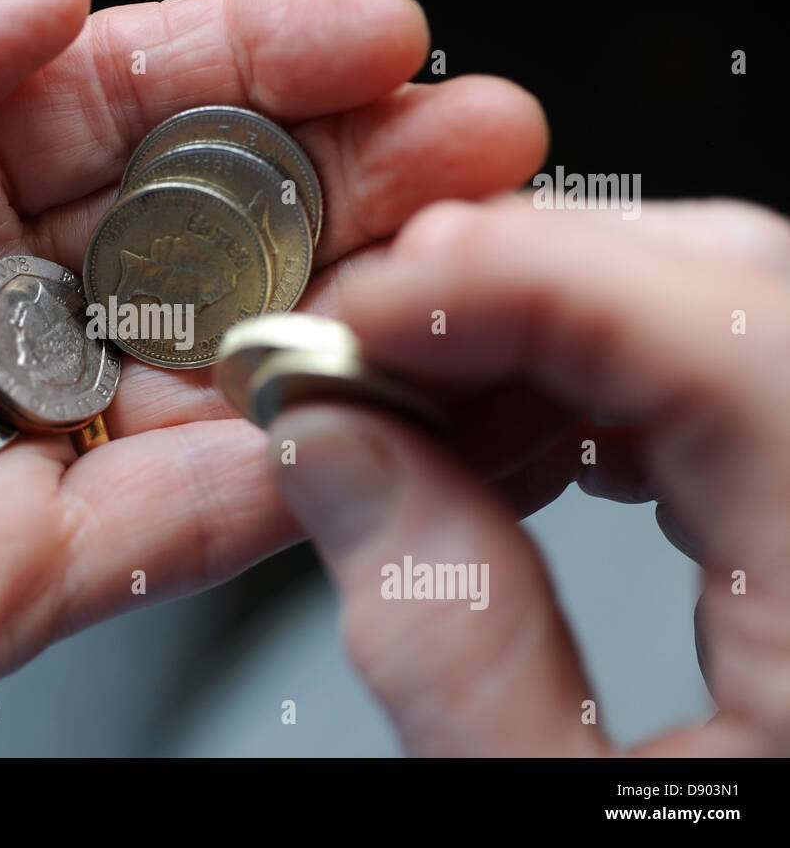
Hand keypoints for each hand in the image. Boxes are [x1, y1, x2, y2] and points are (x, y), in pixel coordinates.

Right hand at [270, 195, 789, 755]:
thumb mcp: (560, 816)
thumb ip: (441, 630)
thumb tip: (334, 448)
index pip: (714, 331)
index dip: (510, 280)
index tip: (357, 317)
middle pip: (732, 288)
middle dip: (519, 285)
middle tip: (364, 345)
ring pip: (730, 318)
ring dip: (554, 328)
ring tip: (420, 396)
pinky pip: (739, 384)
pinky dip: (611, 381)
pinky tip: (525, 436)